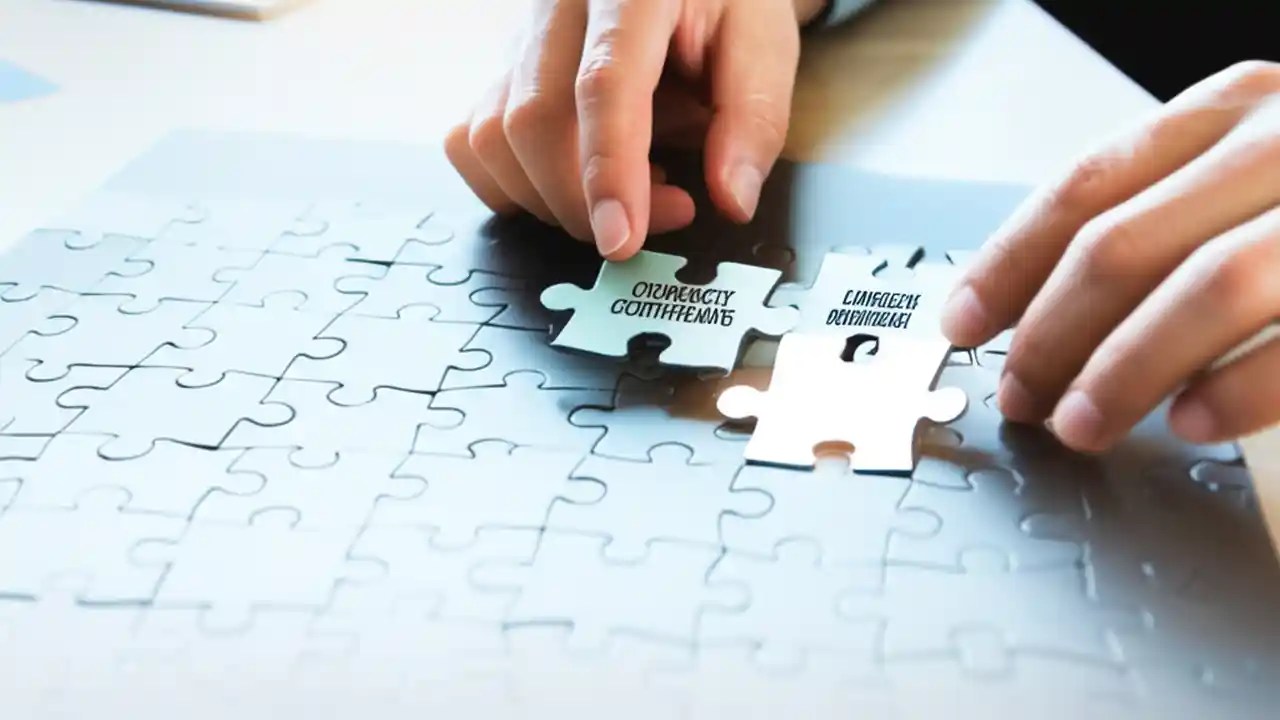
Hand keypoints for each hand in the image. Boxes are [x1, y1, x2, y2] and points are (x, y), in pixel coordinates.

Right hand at [444, 0, 827, 258]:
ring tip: (635, 190)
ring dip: (555, 198)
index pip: (603, 84)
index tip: (621, 238)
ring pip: (493, 138)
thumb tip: (731, 199)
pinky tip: (577, 183)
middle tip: (673, 212)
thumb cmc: (724, 3)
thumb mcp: (765, 45)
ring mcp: (520, 38)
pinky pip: (472, 143)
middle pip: (534, 120)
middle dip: (587, 201)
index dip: (608, 171)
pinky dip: (517, 186)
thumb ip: (752, 118)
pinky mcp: (502, 71)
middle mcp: (560, 6)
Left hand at [940, 61, 1279, 451]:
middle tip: (1018, 395)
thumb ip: (1161, 211)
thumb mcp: (1248, 167)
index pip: (1083, 186)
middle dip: (1050, 332)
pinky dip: (1240, 386)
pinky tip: (1189, 423)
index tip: (962, 324)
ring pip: (1206, 286)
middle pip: (1123, 242)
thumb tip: (1035, 301)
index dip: (1008, 263)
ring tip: (1080, 425)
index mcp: (1232, 109)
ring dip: (1125, 369)